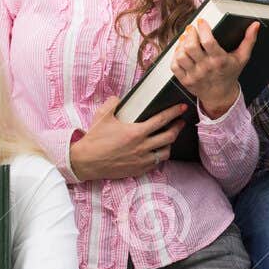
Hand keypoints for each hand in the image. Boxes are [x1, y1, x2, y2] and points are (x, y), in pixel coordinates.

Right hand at [68, 96, 186, 181]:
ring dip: (170, 143)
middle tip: (180, 122)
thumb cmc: (95, 139)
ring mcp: (141, 160)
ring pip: (165, 152)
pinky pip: (156, 163)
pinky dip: (159, 156)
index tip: (182, 108)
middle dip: (178, 127)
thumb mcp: (102, 116)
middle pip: (169, 136)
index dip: (174, 113)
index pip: (162, 120)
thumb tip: (120, 98)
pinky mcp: (138, 170)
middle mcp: (142, 147)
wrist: (86, 161)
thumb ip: (113, 103)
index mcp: (136, 132)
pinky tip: (157, 151)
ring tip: (170, 137)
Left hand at [170, 19, 257, 118]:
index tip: (201, 22)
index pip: (208, 41)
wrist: (221, 96)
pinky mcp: (185, 80)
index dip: (203, 29)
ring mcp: (194, 75)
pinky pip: (174, 66)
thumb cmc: (231, 74)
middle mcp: (206, 68)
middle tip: (192, 29)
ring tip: (186, 39)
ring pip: (181, 55)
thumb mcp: (243, 58)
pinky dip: (175, 56)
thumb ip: (249, 40)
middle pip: (191, 47)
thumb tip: (255, 25)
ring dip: (181, 44)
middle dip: (190, 34)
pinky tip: (180, 50)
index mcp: (220, 61)